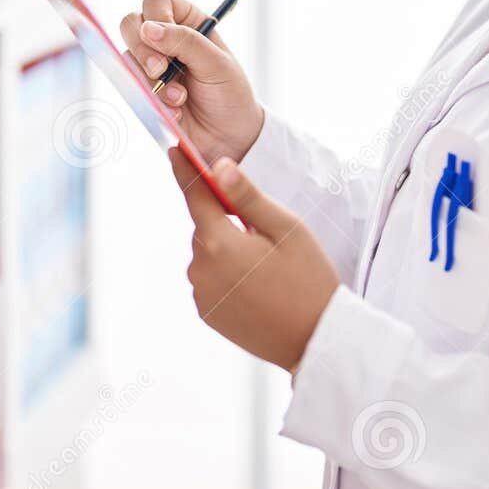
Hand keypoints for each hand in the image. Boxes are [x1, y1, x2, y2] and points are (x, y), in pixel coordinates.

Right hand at [121, 0, 264, 164]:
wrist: (228, 137)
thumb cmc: (230, 94)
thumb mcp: (217, 64)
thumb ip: (186, 42)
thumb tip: (148, 28)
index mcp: (188, 22)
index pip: (156, 2)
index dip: (155, 16)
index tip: (166, 39)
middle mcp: (166, 39)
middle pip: (130, 24)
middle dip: (143, 49)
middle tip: (161, 70)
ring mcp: (151, 64)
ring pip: (127, 57)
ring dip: (151, 81)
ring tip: (181, 98)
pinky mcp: (142, 89)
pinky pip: (130, 85)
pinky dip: (150, 99)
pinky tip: (174, 110)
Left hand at [170, 148, 338, 371]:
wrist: (315, 340)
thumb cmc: (307, 279)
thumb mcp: (286, 228)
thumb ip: (248, 196)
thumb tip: (219, 166)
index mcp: (218, 242)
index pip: (194, 195)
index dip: (186, 170)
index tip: (174, 149)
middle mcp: (200, 268)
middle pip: (206, 226)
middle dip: (228, 222)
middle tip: (268, 239)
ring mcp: (201, 294)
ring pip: (209, 253)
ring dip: (229, 250)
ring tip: (268, 270)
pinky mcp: (207, 313)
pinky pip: (211, 278)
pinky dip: (228, 275)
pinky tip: (257, 287)